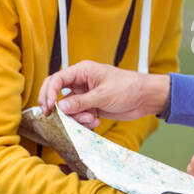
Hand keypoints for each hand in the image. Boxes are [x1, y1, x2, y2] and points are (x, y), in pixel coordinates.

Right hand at [38, 60, 168, 127]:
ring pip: (69, 108)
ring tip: (91, 119)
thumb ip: (81, 102)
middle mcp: (81, 82)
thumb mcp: (103, 95)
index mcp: (83, 71)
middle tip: (52, 117)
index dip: (49, 92)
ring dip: (77, 117)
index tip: (48, 106)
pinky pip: (80, 115)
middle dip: (56, 106)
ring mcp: (86, 95)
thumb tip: (61, 107)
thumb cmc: (128, 87)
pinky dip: (85, 121)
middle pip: (57, 93)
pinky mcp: (92, 106)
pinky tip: (96, 121)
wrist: (145, 98)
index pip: (57, 79)